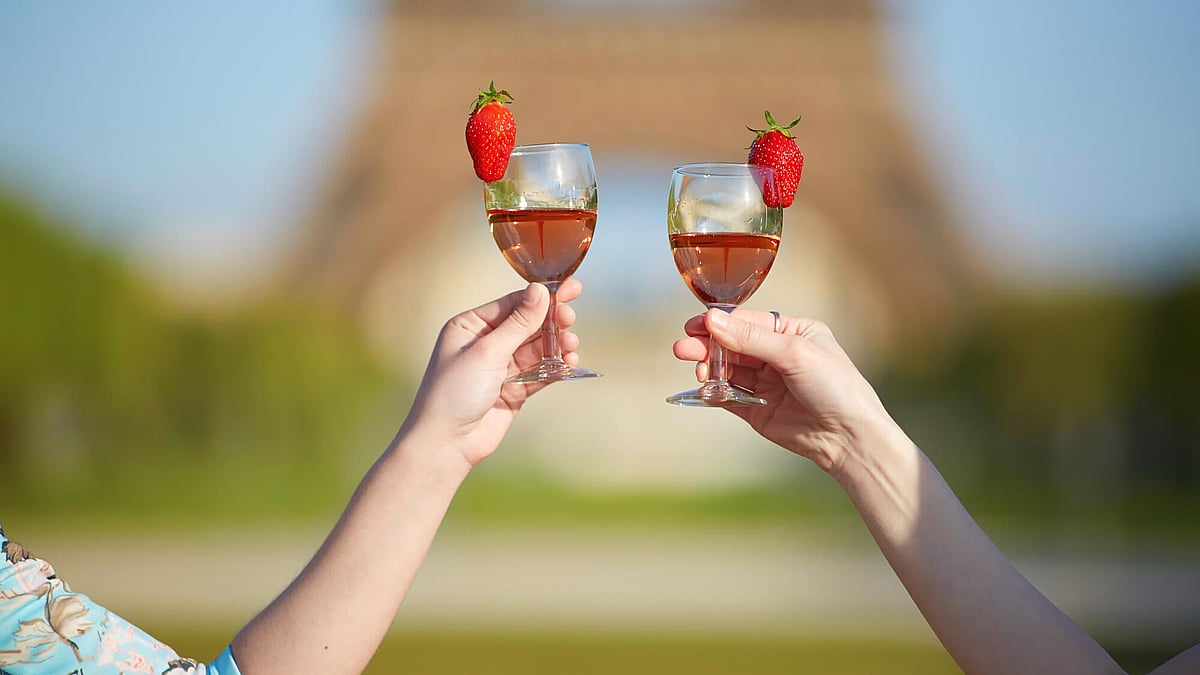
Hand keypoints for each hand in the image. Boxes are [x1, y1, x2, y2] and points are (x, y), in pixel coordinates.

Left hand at [404, 280, 581, 466]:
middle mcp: (486, 343)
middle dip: (552, 321)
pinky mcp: (514, 389)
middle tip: (569, 320)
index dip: (542, 296)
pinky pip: (540, 372)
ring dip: (557, 345)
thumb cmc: (454, 393)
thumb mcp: (487, 352)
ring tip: (571, 346)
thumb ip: (518, 322)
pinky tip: (569, 364)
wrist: (447, 443)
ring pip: (538, 348)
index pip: (512, 303)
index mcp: (471, 326)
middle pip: (528, 324)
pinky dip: (556, 367)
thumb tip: (540, 291)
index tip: (571, 290)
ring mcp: (501, 367)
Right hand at [672, 308, 895, 473]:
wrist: (848, 437)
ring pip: (729, 371)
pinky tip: (705, 390)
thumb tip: (714, 321)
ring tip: (697, 370)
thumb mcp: (794, 353)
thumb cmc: (836, 387)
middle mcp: (779, 355)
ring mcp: (768, 383)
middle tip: (683, 347)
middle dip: (708, 346)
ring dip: (710, 369)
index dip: (720, 323)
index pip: (749, 323)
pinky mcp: (758, 409)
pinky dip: (715, 393)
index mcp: (793, 333)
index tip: (696, 325)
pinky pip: (729, 397)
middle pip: (734, 346)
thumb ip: (751, 338)